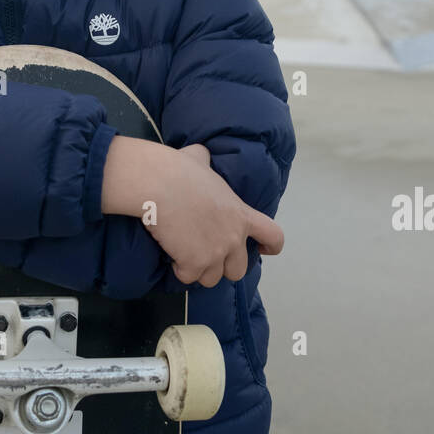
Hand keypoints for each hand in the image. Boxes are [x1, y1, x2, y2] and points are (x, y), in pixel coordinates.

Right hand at [147, 143, 284, 287]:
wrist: (160, 184)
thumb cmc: (179, 169)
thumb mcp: (201, 159)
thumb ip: (206, 161)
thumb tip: (200, 154)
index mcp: (241, 214)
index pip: (274, 236)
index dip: (271, 246)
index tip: (263, 250)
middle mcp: (233, 237)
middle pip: (238, 271)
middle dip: (222, 265)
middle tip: (204, 252)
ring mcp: (215, 252)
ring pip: (211, 279)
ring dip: (198, 269)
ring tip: (183, 253)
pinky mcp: (194, 263)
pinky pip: (188, 277)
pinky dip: (179, 269)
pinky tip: (171, 253)